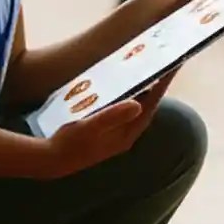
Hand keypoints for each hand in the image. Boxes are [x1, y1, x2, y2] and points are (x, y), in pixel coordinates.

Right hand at [45, 73, 174, 177]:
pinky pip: (123, 109)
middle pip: (146, 105)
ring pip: (135, 107)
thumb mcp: (89, 127)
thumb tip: (138, 103)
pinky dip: (126, 96)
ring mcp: (117, 134)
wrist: (52, 161)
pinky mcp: (107, 131)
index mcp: (126, 134)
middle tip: (162, 63)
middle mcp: (125, 134)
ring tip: (147, 68)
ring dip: (141, 89)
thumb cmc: (69, 143)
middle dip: (155, 85)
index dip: (162, 86)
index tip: (172, 67)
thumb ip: (112, 115)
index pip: (150, 106)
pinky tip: (122, 85)